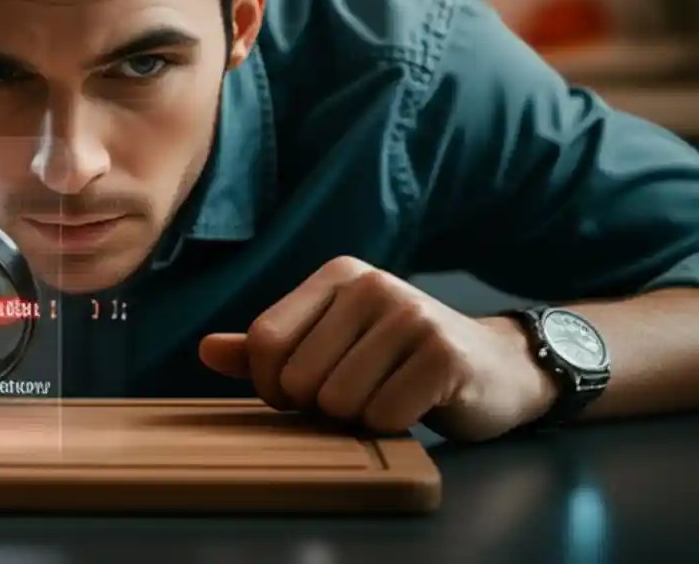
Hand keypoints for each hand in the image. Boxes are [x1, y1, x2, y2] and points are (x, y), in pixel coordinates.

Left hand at [198, 256, 557, 441]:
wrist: (497, 366)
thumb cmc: (401, 359)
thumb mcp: (334, 341)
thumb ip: (272, 347)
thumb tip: (205, 350)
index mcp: (336, 276)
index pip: (264, 341)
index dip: (272, 385)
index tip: (301, 394)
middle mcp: (371, 286)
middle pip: (298, 376)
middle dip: (319, 406)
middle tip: (358, 394)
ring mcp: (410, 316)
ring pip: (338, 401)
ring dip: (359, 418)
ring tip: (388, 395)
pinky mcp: (443, 354)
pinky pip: (383, 416)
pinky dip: (393, 425)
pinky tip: (417, 405)